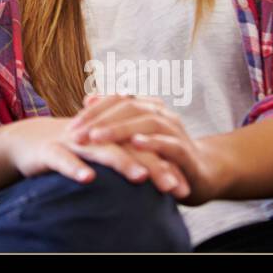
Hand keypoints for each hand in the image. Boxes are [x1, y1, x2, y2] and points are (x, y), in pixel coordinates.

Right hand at [4, 115, 189, 200]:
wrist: (28, 142)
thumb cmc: (71, 151)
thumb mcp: (102, 154)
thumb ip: (128, 160)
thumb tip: (162, 179)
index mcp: (111, 135)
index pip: (143, 148)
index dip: (164, 165)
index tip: (183, 186)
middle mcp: (96, 135)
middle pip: (130, 147)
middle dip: (154, 166)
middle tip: (174, 186)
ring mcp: (72, 141)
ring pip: (101, 150)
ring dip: (122, 162)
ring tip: (142, 177)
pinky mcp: (48, 150)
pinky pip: (62, 158)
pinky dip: (75, 167)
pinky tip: (88, 179)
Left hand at [69, 94, 226, 204]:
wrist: (201, 174)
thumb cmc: (159, 155)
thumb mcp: (134, 137)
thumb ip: (114, 119)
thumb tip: (88, 98)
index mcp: (148, 108)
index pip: (118, 100)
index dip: (94, 110)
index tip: (72, 126)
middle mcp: (162, 115)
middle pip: (129, 107)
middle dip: (100, 120)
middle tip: (77, 134)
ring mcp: (176, 132)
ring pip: (147, 122)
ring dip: (120, 129)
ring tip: (97, 137)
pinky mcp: (188, 153)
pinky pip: (171, 144)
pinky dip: (153, 142)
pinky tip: (135, 144)